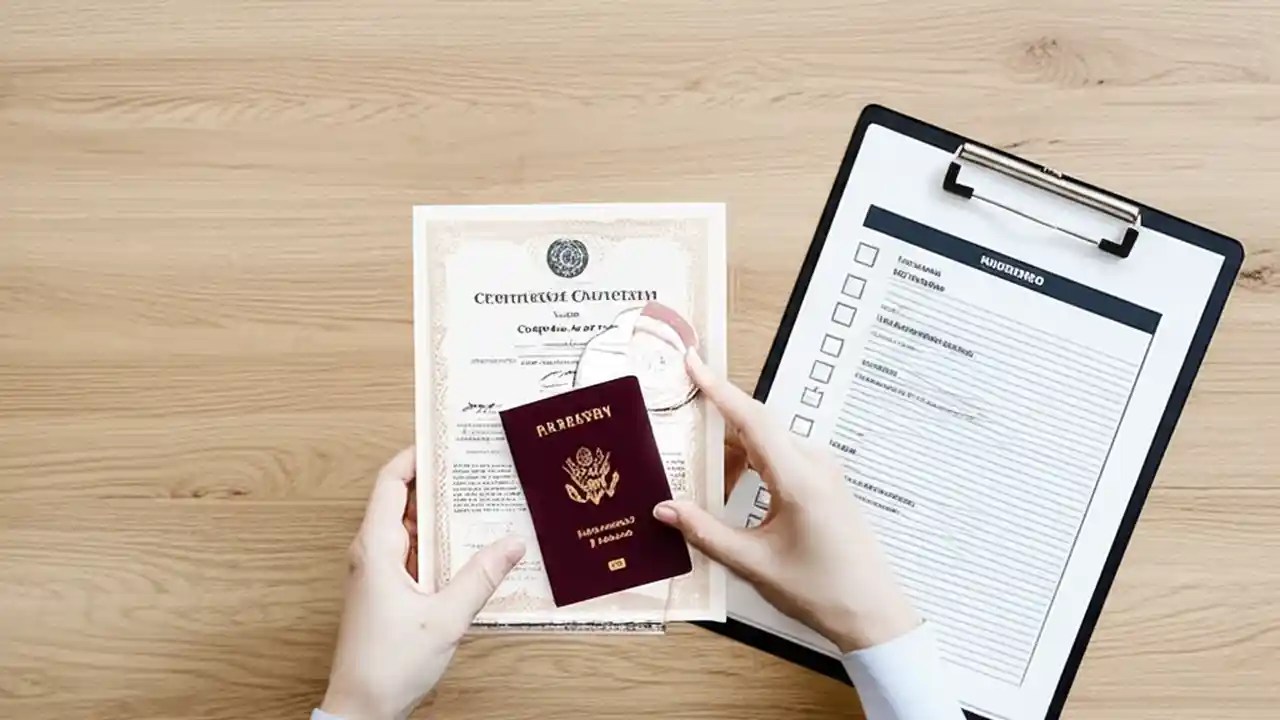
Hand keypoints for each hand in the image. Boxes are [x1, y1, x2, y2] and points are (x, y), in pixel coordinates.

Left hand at [321, 448, 525, 719]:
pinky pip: (416, 555)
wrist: (360, 710)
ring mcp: (379, 574)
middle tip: (476, 468)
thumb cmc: (387, 666)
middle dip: (440, 483)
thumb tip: (512, 543)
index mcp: (376, 548)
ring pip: (413, 530)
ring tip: (481, 502)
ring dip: (443, 517)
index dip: (415, 455)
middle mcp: (372, 554)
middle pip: (405, 501)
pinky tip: (471, 549)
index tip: (445, 439)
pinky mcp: (388, 593)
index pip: (391, 482)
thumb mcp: (444, 617)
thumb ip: (480, 577)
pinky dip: (441, 545)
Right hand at [654, 352, 918, 652]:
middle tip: (677, 412)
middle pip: (755, 426)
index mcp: (800, 479)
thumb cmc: (820, 590)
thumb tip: (665, 509)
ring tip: (695, 465)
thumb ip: (705, 533)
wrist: (872, 613)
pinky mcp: (822, 483)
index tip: (693, 362)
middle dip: (714, 419)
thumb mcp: (754, 564)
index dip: (719, 389)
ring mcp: (821, 472)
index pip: (752, 420)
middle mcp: (814, 465)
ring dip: (730, 452)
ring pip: (766, 444)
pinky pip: (779, 459)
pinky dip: (748, 465)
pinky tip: (726, 487)